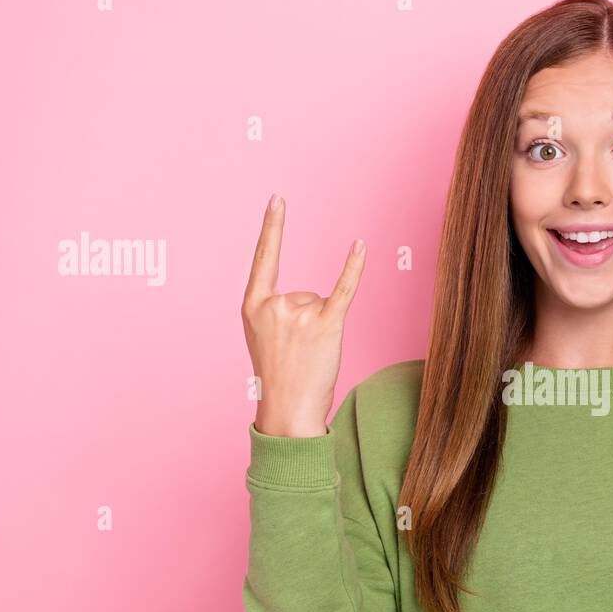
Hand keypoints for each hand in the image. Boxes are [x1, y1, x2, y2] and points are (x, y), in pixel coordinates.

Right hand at [241, 193, 366, 436]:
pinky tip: (360, 246)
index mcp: (252, 306)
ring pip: (321, 303)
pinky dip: (353, 269)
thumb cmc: (278, 378)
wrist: (288, 412)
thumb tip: (310, 299)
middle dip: (306, 321)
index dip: (272, 228)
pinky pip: (343, 289)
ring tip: (309, 357)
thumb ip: (277, 311)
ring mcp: (299, 314)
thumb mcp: (262, 338)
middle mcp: (274, 304)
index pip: (264, 258)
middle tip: (297, 354)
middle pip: (304, 292)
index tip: (278, 199)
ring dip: (321, 329)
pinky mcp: (326, 325)